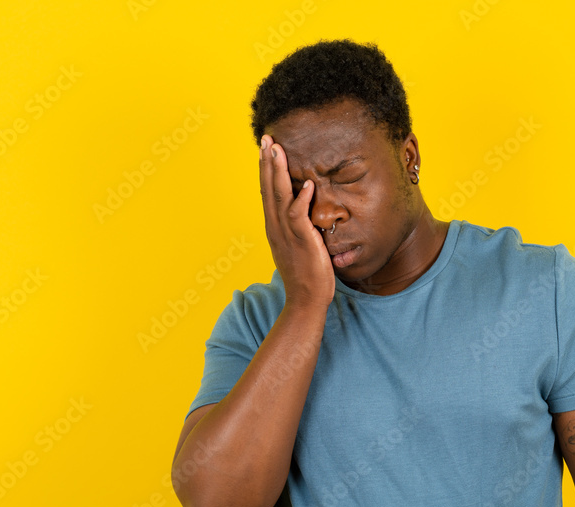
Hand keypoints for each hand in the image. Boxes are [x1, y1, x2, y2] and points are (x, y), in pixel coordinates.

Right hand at [259, 134, 334, 310]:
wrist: (306, 300)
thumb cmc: (306, 274)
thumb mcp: (298, 246)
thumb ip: (297, 227)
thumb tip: (302, 212)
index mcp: (274, 227)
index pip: (267, 192)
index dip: (266, 170)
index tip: (266, 149)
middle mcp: (276, 227)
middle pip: (269, 188)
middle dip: (267, 162)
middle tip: (267, 139)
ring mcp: (286, 234)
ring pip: (279, 196)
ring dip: (278, 172)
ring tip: (278, 149)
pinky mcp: (301, 241)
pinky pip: (298, 216)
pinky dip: (302, 199)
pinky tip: (308, 184)